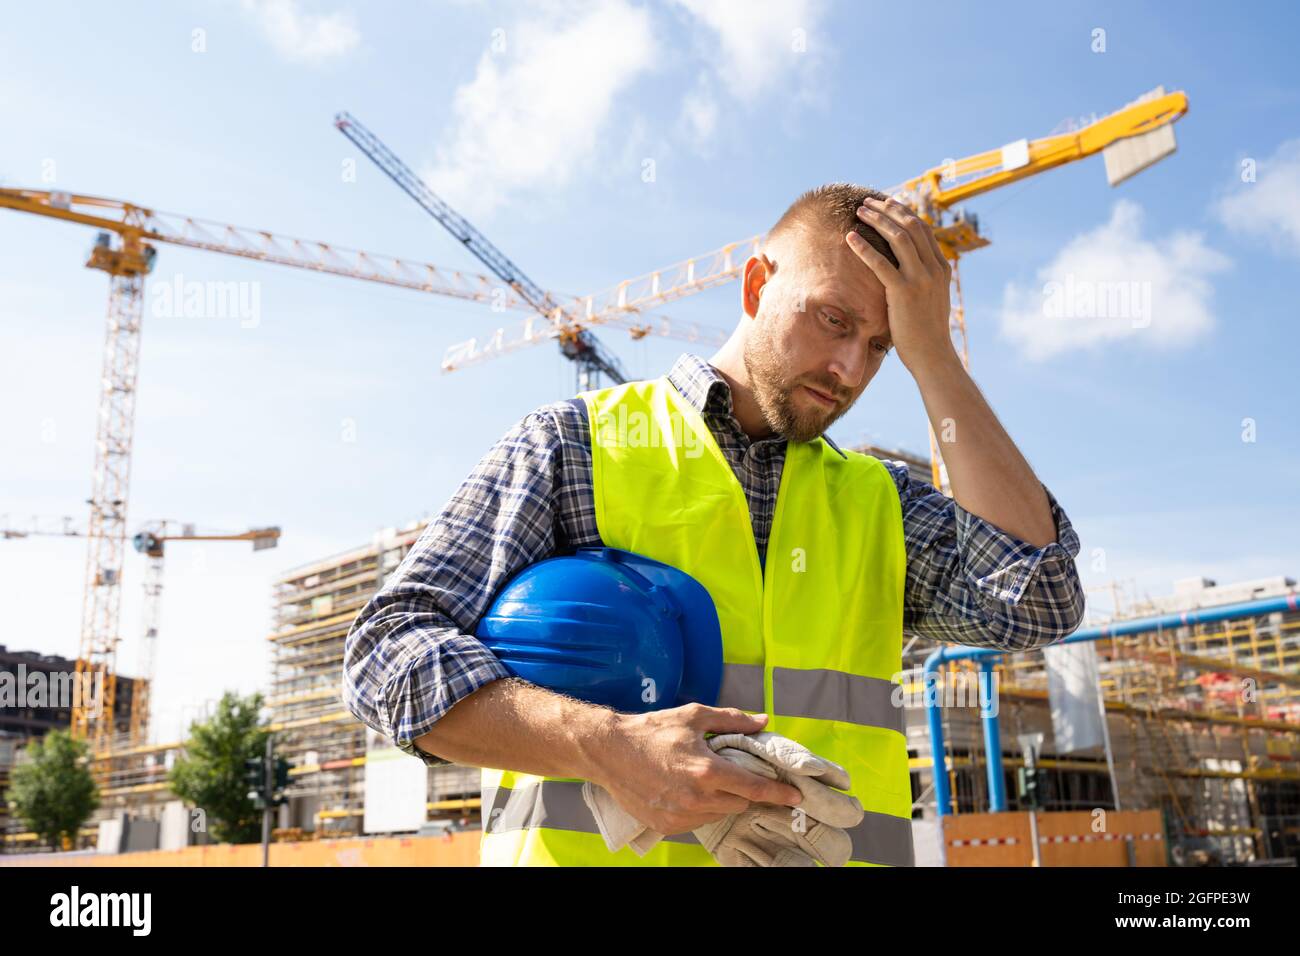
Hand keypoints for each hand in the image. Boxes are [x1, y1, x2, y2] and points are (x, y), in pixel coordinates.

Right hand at [586, 704, 803, 834]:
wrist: (609, 752)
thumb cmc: (652, 730)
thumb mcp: (693, 717)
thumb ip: (731, 720)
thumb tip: (762, 721)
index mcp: (707, 771)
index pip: (755, 788)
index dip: (778, 792)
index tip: (795, 796)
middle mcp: (697, 798)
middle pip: (740, 803)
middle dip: (744, 790)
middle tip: (736, 774)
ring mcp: (681, 816)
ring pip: (719, 814)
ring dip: (722, 800)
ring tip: (705, 779)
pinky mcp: (667, 826)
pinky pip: (697, 821)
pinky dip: (701, 808)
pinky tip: (687, 790)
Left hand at [845, 196, 956, 376]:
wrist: (933, 354)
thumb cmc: (927, 331)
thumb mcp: (931, 299)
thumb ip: (924, 280)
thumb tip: (908, 271)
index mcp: (942, 268)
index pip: (923, 230)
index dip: (904, 213)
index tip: (888, 203)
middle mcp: (934, 268)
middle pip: (911, 226)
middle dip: (889, 210)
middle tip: (869, 202)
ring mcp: (920, 279)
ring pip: (898, 237)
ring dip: (877, 220)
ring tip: (860, 211)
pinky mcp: (903, 292)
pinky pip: (880, 263)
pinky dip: (864, 248)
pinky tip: (850, 238)